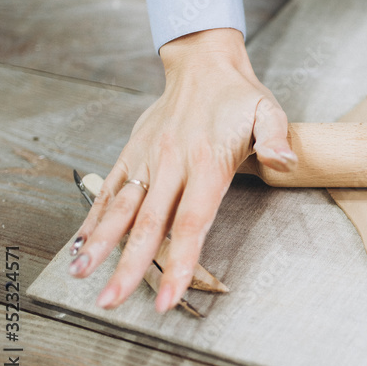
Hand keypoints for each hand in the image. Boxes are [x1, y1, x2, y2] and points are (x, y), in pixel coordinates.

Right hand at [68, 28, 296, 311]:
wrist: (203, 64)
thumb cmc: (239, 96)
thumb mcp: (270, 112)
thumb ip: (277, 139)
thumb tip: (286, 161)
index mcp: (207, 162)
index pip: (192, 222)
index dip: (180, 261)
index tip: (169, 296)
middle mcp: (173, 164)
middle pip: (150, 225)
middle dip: (130, 266)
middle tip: (112, 301)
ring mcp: (149, 158)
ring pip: (121, 208)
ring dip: (101, 244)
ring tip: (82, 276)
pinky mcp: (133, 152)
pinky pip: (110, 188)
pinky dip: (93, 217)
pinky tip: (80, 244)